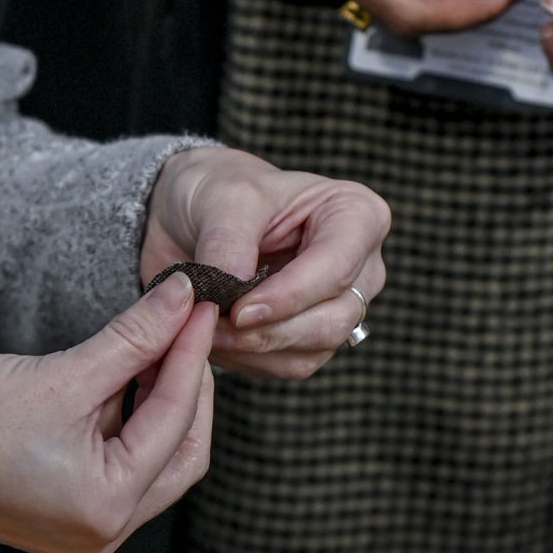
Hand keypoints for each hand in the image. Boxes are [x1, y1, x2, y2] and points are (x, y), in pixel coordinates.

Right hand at [0, 272, 215, 552]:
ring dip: (162, 402)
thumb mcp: (61, 372)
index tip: (197, 309)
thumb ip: (132, 337)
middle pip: (181, 452)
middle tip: (188, 328)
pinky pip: (124, 467)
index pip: (174, 419)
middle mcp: (103, 533)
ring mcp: (86, 531)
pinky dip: (132, 422)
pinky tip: (129, 375)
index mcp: (104, 506)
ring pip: (157, 460)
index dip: (191, 354)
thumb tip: (178, 302)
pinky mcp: (69, 516)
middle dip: (189, 386)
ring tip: (160, 342)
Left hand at [143, 143, 389, 379]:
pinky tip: (217, 339)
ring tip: (207, 331)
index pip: (336, 268)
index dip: (289, 296)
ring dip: (256, 350)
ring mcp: (340, 304)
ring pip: (314, 350)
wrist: (192, 213)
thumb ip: (230, 241)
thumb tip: (235, 292)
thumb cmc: (220, 189)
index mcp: (356, 214)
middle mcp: (360, 265)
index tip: (239, 311)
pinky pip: (291, 364)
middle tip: (214, 327)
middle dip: (271, 330)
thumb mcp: (223, 197)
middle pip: (333, 318)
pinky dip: (251, 360)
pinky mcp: (313, 336)